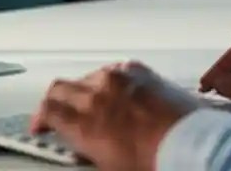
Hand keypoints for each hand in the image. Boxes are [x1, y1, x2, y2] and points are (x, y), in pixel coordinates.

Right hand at [32, 61, 198, 170]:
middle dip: (55, 101)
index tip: (42, 126)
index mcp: (84, 124)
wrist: (191, 144)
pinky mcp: (140, 71)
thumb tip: (83, 146)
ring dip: (82, 89)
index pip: (47, 110)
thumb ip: (88, 149)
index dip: (40, 118)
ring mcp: (118, 79)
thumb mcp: (109, 166)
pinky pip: (114, 69)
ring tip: (92, 103)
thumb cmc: (153, 163)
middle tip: (58, 113)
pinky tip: (117, 90)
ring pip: (86, 76)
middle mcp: (96, 95)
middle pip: (60, 88)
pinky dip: (109, 79)